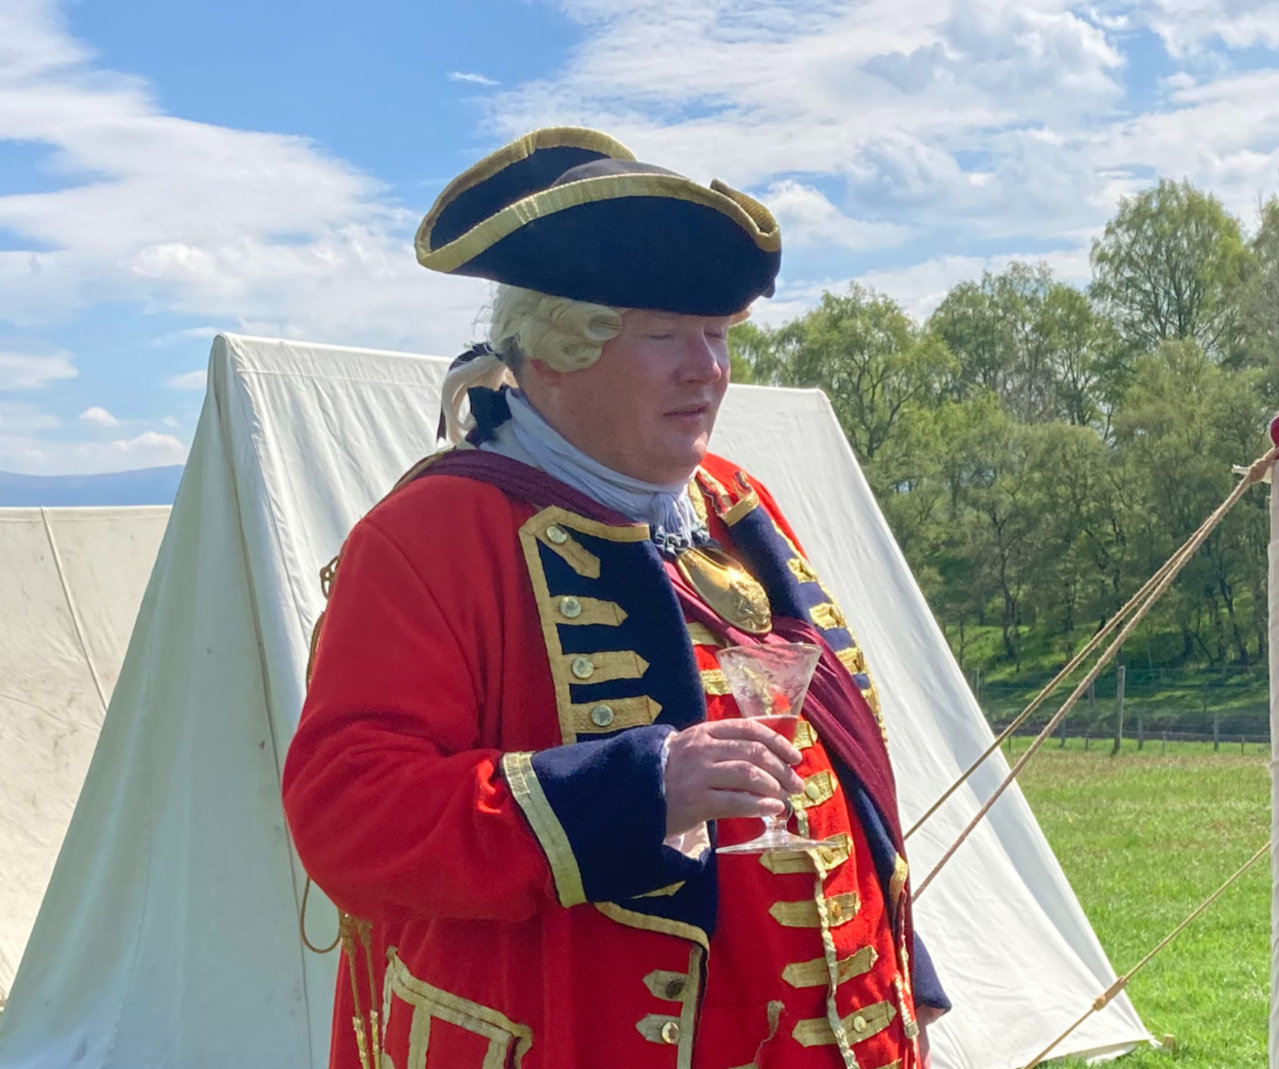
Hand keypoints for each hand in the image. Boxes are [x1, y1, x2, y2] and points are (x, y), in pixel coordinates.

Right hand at [663, 719, 804, 836]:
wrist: (634, 794)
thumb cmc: (670, 772)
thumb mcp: (694, 748)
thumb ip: (724, 747)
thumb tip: (768, 758)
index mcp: (704, 731)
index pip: (749, 729)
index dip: (778, 742)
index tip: (795, 757)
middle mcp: (703, 748)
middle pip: (754, 752)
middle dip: (782, 769)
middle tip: (796, 785)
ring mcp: (698, 774)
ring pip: (748, 774)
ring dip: (773, 787)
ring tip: (784, 798)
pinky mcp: (695, 801)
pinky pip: (735, 801)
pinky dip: (759, 805)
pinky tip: (772, 808)